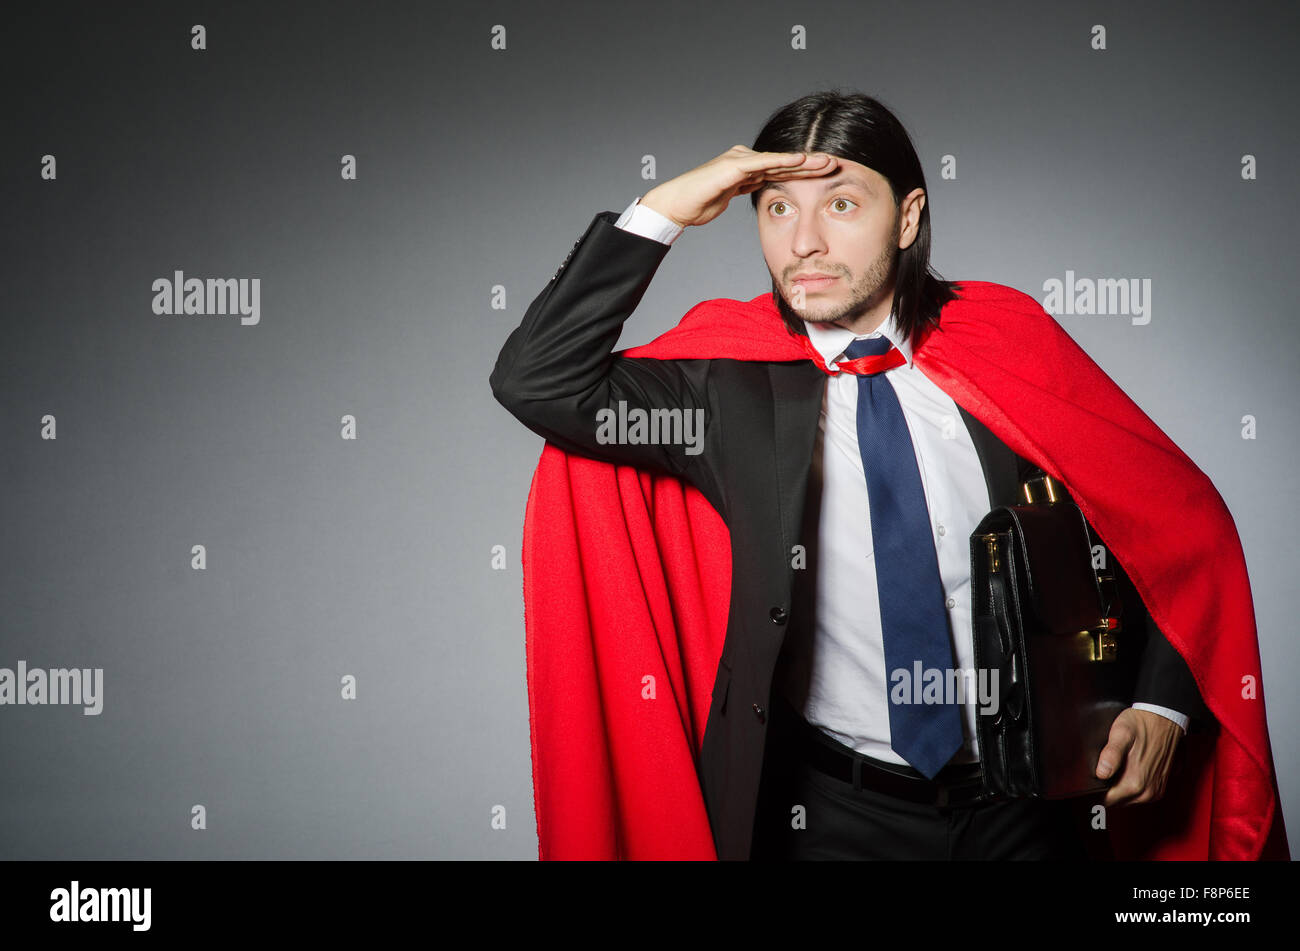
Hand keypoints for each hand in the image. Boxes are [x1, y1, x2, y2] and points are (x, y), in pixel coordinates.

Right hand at [640, 145, 839, 229]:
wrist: (676, 205)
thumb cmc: (698, 203)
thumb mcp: (729, 197)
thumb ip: (745, 190)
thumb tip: (761, 192)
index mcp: (746, 168)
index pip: (781, 170)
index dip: (804, 172)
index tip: (826, 176)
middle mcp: (745, 160)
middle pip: (784, 163)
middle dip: (811, 164)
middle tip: (837, 163)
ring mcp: (740, 160)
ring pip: (778, 161)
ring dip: (804, 161)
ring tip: (827, 161)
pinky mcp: (734, 166)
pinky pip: (763, 163)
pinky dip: (783, 162)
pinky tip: (801, 159)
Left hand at [1095, 707, 1182, 806]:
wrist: (1166, 718)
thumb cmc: (1143, 723)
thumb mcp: (1121, 733)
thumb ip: (1111, 754)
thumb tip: (1101, 773)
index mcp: (1136, 782)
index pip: (1106, 801)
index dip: (1094, 792)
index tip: (1090, 781)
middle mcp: (1147, 792)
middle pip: (1116, 801)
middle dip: (1106, 790)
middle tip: (1101, 770)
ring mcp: (1155, 791)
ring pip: (1127, 799)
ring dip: (1118, 788)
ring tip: (1114, 768)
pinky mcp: (1159, 787)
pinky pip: (1139, 794)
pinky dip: (1130, 786)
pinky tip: (1127, 770)